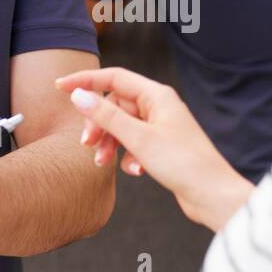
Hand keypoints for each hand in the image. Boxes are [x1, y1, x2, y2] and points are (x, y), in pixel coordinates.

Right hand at [54, 67, 252, 230]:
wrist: (211, 194)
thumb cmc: (183, 164)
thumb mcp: (138, 139)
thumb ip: (107, 116)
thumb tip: (79, 96)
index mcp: (157, 95)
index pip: (114, 78)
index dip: (86, 80)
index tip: (60, 87)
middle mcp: (159, 106)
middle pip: (115, 104)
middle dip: (98, 124)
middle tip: (86, 145)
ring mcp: (160, 126)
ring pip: (122, 126)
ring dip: (109, 142)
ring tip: (102, 163)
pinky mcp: (161, 146)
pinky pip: (133, 143)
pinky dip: (126, 156)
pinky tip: (134, 171)